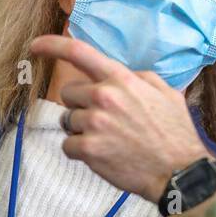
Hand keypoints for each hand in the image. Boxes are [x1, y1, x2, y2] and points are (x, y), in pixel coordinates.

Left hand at [29, 34, 211, 201]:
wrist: (179, 171)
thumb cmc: (175, 133)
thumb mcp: (166, 92)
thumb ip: (139, 77)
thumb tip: (123, 75)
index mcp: (122, 79)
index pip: (79, 52)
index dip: (52, 45)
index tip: (35, 46)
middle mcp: (104, 97)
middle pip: (69, 93)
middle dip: (81, 105)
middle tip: (106, 121)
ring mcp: (94, 123)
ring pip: (68, 120)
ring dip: (82, 130)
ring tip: (110, 140)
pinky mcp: (88, 149)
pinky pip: (68, 145)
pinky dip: (81, 151)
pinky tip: (104, 155)